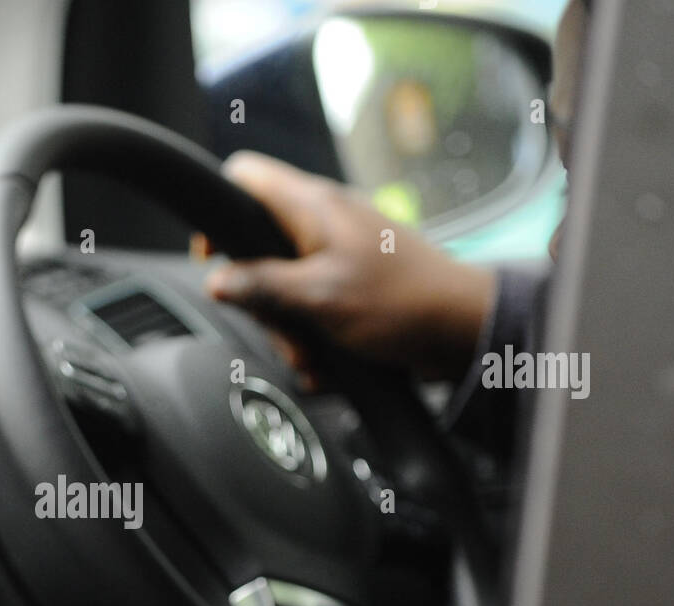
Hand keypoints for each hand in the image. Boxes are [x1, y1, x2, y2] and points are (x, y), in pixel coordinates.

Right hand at [201, 151, 495, 380]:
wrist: (461, 330)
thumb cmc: (401, 303)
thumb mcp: (319, 297)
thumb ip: (262, 286)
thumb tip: (217, 282)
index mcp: (313, 207)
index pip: (245, 176)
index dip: (218, 212)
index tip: (213, 257)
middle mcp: (323, 221)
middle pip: (257, 246)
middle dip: (260, 298)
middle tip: (277, 326)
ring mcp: (338, 251)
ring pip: (283, 285)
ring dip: (288, 328)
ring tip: (310, 354)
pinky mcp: (352, 282)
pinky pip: (312, 305)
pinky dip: (314, 336)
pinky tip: (327, 361)